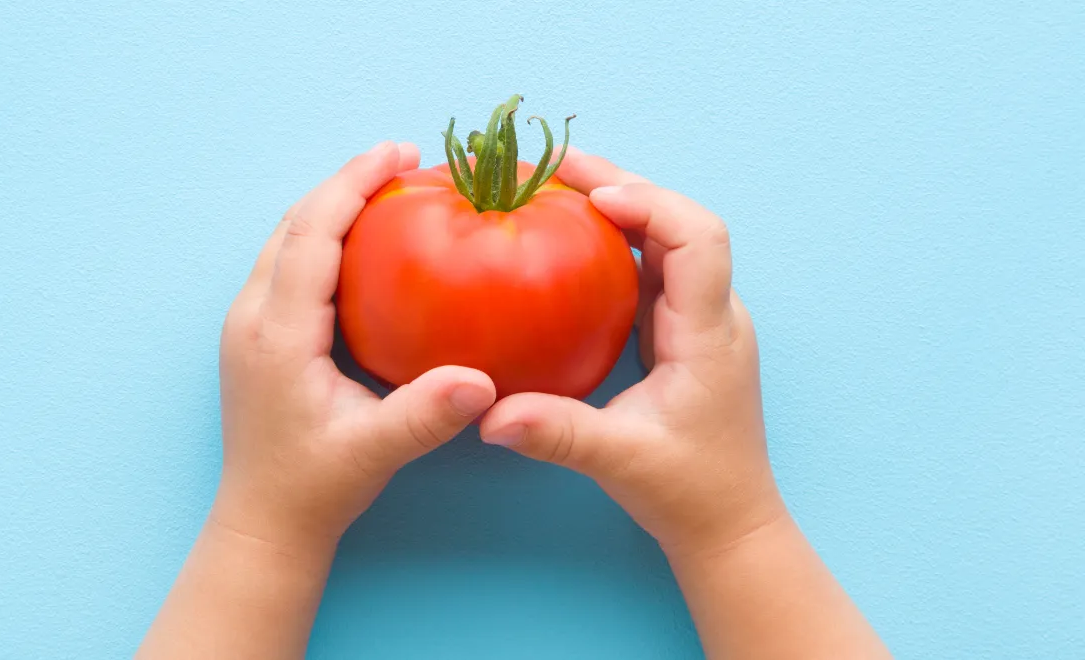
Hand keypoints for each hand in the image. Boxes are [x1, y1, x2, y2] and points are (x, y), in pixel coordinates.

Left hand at [214, 141, 496, 548]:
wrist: (264, 521)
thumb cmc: (315, 487)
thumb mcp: (373, 452)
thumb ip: (425, 415)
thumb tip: (483, 382)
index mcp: (277, 335)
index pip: (312, 235)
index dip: (353, 185)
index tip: (397, 152)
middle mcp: (252, 319)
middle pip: (294, 223)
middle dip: (345, 182)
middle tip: (402, 157)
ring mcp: (248, 326)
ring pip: (286, 240)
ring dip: (331, 205)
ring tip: (385, 186)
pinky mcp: (257, 336)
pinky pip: (288, 264)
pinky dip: (325, 236)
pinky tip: (364, 243)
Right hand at [480, 147, 782, 554]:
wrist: (729, 523)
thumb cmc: (689, 492)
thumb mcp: (619, 461)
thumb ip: (556, 434)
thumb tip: (489, 414)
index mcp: (708, 334)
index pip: (700, 238)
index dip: (651, 203)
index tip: (594, 196)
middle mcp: (712, 315)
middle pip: (678, 222)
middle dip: (620, 185)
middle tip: (554, 164)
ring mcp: (699, 322)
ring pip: (665, 241)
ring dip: (617, 208)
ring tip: (556, 187)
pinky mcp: (680, 334)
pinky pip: (650, 270)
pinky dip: (613, 245)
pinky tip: (569, 242)